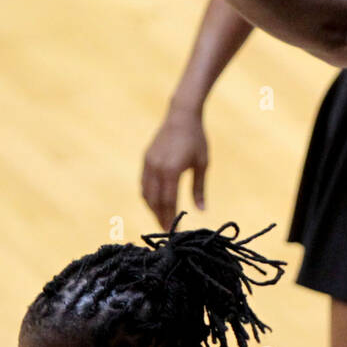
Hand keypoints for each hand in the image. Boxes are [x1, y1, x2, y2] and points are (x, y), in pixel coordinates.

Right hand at [141, 109, 210, 230]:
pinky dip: (148, 195)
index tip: (174, 230)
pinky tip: (155, 202)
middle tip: (166, 230)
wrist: (181, 116)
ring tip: (160, 218)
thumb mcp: (202, 164)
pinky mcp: (146, 159)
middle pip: (155, 200)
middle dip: (160, 216)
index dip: (170, 217)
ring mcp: (149, 163)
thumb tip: (202, 210)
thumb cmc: (197, 140)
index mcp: (172, 170)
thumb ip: (199, 188)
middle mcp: (157, 168)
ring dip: (152, 208)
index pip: (169, 201)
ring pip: (146, 192)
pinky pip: (144, 182)